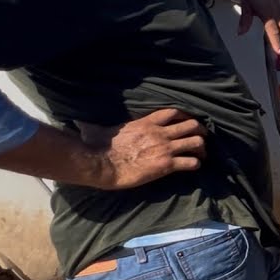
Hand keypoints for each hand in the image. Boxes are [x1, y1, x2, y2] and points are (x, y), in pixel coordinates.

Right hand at [75, 109, 206, 189]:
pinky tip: (194, 167)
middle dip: (199, 132)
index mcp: (146, 123)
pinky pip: (191, 162)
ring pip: (197, 142)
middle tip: (199, 140)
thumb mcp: (99, 129)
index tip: (188, 123)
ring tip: (201, 155)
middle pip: (192, 125)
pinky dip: (196, 164)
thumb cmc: (98, 147)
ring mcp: (165, 148)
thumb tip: (77, 122)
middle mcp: (160, 133)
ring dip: (202, 148)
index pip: (174, 112)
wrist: (101, 163)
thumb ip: (95, 124)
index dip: (185, 116)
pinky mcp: (166, 165)